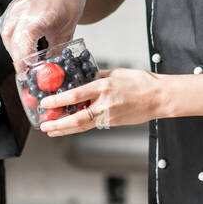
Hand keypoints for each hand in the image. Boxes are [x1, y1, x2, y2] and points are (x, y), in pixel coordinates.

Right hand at [0, 0, 88, 68]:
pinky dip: (13, 40)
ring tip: (26, 60)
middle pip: (12, 44)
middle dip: (18, 60)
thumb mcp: (66, 32)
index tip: (28, 75)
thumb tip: (50, 70)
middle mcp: (21, 13)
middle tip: (27, 72)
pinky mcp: (11, 8)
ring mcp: (14, 9)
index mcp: (36, 18)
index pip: (22, 48)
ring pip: (7, 37)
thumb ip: (55, 52)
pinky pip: (6, 28)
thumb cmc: (67, 1)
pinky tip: (22, 46)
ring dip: (14, 50)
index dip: (24, 64)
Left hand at [39, 68, 167, 136]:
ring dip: (65, 129)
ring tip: (51, 131)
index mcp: (103, 87)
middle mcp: (104, 104)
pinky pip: (92, 124)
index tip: (45, 103)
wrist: (159, 97)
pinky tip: (69, 126)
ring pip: (82, 126)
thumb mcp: (115, 72)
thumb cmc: (140, 82)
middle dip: (57, 123)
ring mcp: (109, 116)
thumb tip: (82, 77)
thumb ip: (97, 76)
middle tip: (44, 126)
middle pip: (76, 118)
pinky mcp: (113, 123)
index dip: (57, 101)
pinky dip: (79, 126)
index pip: (75, 96)